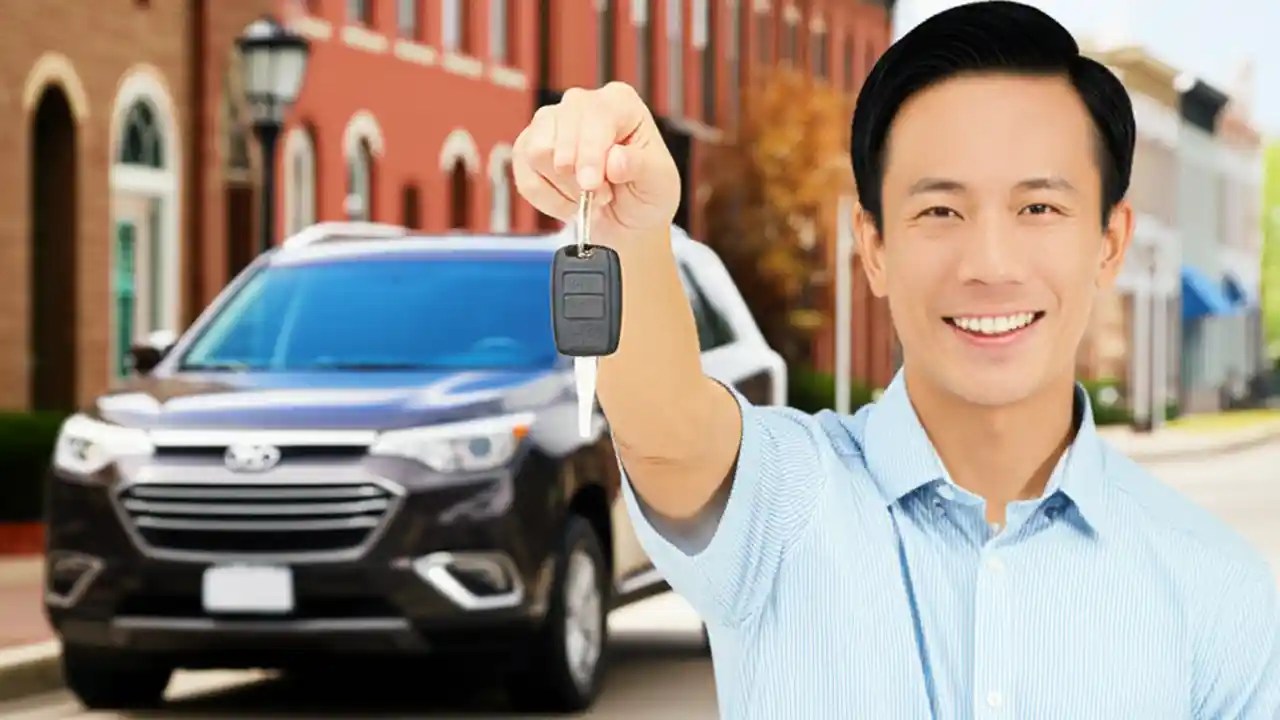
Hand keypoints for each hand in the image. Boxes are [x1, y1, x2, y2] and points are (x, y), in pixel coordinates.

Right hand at [512, 82, 680, 238]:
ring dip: (563, 188)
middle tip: (601, 198)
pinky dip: (548, 199)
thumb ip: (639, 167)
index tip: (591, 184)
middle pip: (558, 131)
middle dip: (576, 176)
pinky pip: (525, 176)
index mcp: (619, 102)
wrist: (626, 215)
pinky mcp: (528, 147)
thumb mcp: (658, 182)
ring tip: (588, 197)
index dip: (589, 152)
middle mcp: (581, 104)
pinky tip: (569, 202)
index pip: (593, 116)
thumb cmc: (646, 191)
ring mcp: (551, 123)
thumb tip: (614, 159)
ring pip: (536, 152)